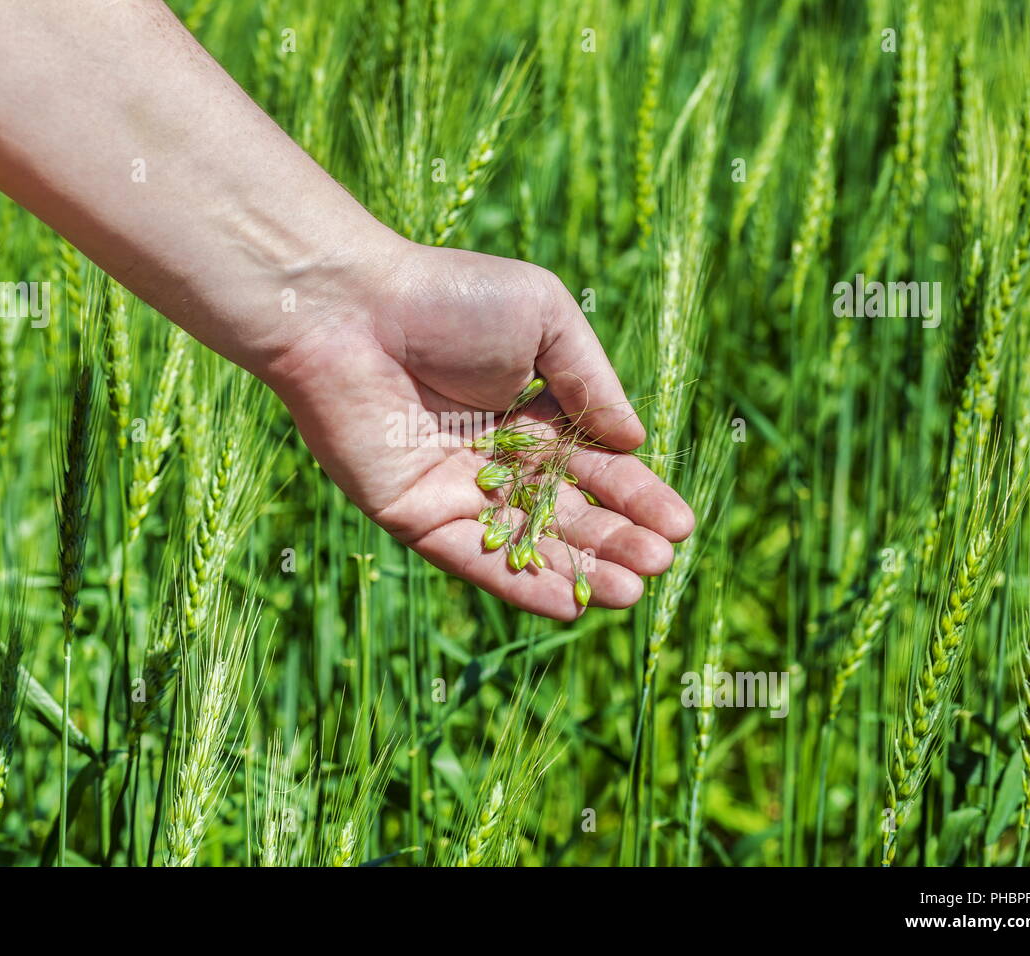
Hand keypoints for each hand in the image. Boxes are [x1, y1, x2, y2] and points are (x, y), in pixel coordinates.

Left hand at [265, 238, 694, 619]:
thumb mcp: (544, 319)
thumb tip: (635, 440)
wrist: (351, 311)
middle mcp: (495, 458)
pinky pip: (474, 560)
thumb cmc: (449, 300)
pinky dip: (520, 585)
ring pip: (528, 543)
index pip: (595, 465)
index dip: (637, 495)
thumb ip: (590, 381)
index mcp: (529, 411)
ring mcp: (454, 492)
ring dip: (581, 570)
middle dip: (616, 539)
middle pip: (567, 511)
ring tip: (634, 593)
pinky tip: (571, 606)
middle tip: (661, 565)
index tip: (678, 525)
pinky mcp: (415, 516)